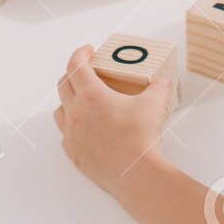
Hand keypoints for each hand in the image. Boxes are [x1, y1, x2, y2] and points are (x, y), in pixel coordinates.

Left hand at [53, 46, 170, 198]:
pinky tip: (83, 128)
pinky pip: (65, 134)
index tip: (88, 50)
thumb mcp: (154, 103)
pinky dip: (71, 127)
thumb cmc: (141, 137)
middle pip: (63, 84)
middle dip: (72, 73)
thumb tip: (163, 80)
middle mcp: (75, 112)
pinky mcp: (74, 153)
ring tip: (82, 100)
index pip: (75, 65)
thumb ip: (158, 86)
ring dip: (68, 100)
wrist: (135, 173)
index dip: (80, 53)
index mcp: (91, 95)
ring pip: (60, 110)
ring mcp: (72, 133)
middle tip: (86, 72)